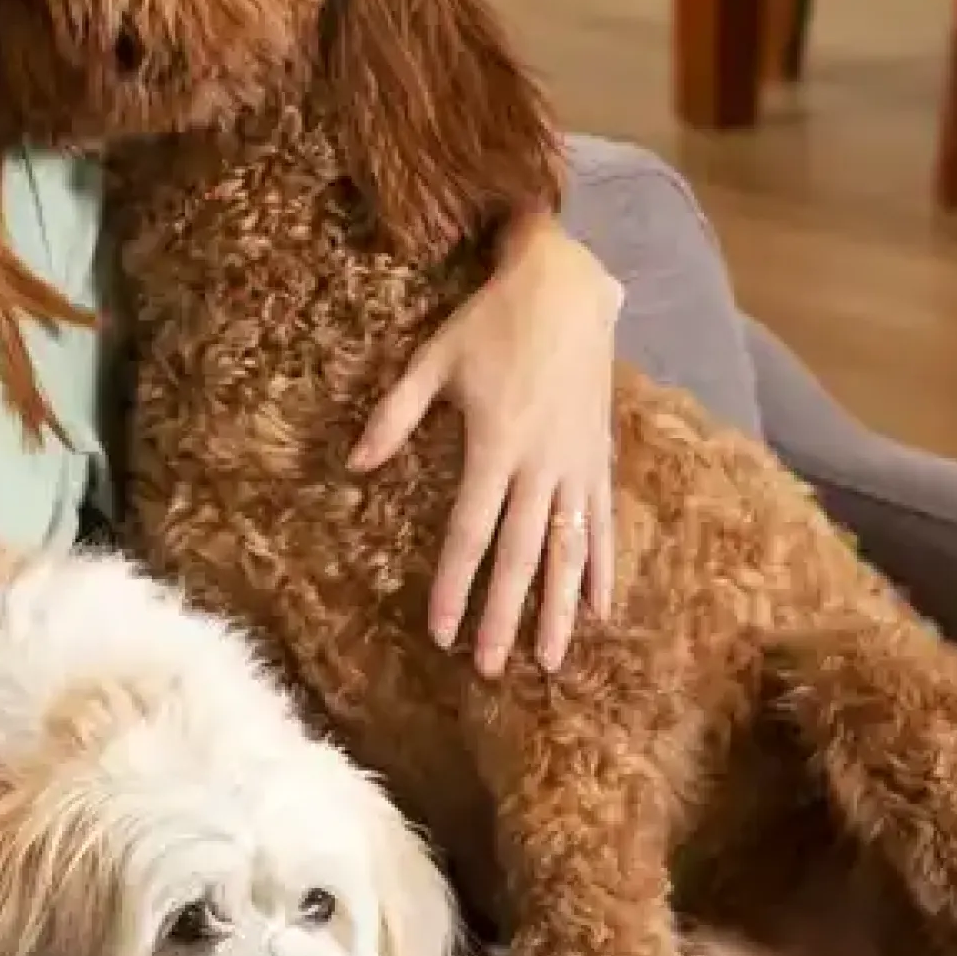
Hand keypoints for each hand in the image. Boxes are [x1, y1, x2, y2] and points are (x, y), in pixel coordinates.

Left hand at [351, 211, 621, 678]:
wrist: (565, 286)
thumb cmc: (491, 323)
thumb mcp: (433, 360)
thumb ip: (394, 415)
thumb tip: (353, 463)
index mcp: (495, 445)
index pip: (469, 532)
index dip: (454, 585)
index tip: (442, 631)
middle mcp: (540, 465)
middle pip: (520, 556)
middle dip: (504, 616)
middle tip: (491, 669)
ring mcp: (576, 465)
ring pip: (568, 551)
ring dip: (560, 610)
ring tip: (552, 661)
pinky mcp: (600, 459)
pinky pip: (603, 525)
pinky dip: (602, 569)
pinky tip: (601, 611)